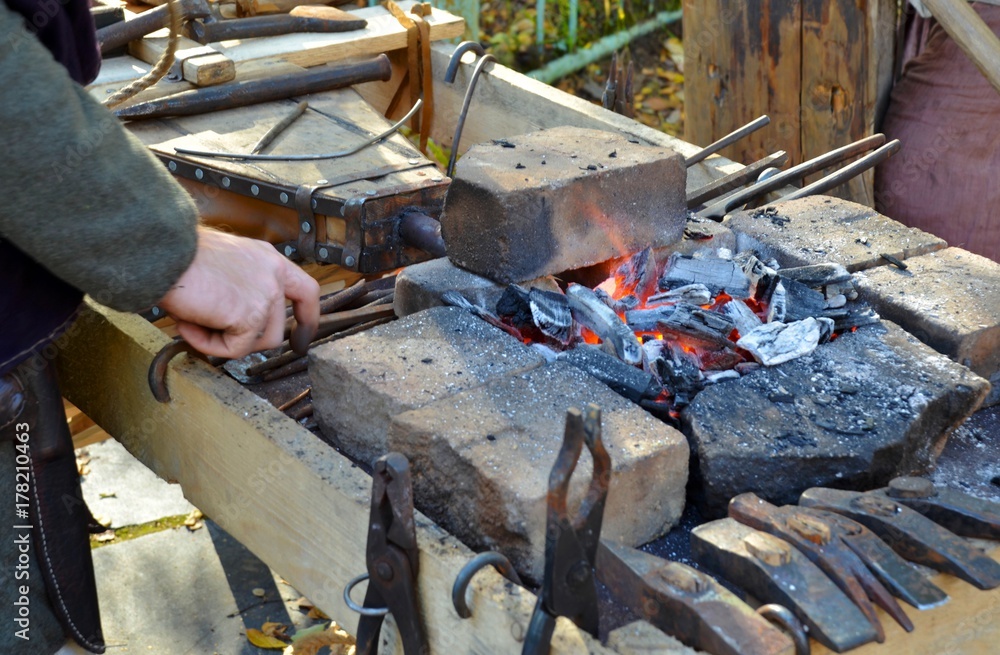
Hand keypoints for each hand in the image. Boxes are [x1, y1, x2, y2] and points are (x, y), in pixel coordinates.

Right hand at [159, 227, 319, 358]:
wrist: (160, 251)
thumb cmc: (178, 256)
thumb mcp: (223, 265)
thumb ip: (242, 287)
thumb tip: (238, 322)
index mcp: (268, 259)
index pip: (305, 290)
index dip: (307, 317)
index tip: (301, 337)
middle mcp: (273, 274)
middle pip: (278, 328)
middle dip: (252, 342)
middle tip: (224, 343)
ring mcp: (265, 295)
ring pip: (258, 342)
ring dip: (225, 341)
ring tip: (193, 322)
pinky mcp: (250, 316)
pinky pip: (234, 349)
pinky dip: (207, 345)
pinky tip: (187, 325)